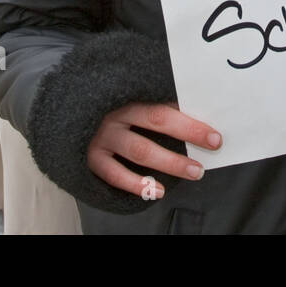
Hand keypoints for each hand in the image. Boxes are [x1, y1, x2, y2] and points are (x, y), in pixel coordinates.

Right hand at [87, 102, 220, 199]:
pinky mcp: (92, 158)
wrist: (70, 118)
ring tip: (195, 172)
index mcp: (129, 96)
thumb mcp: (134, 104)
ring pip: (139, 149)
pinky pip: (116, 174)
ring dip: (170, 162)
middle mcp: (115, 113)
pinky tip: (157, 191)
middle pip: (155, 120)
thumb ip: (160, 109)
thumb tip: (198, 117)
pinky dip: (138, 184)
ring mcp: (102, 136)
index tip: (215, 134)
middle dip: (188, 132)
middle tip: (213, 146)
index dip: (190, 120)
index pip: (165, 105)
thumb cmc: (114, 113)